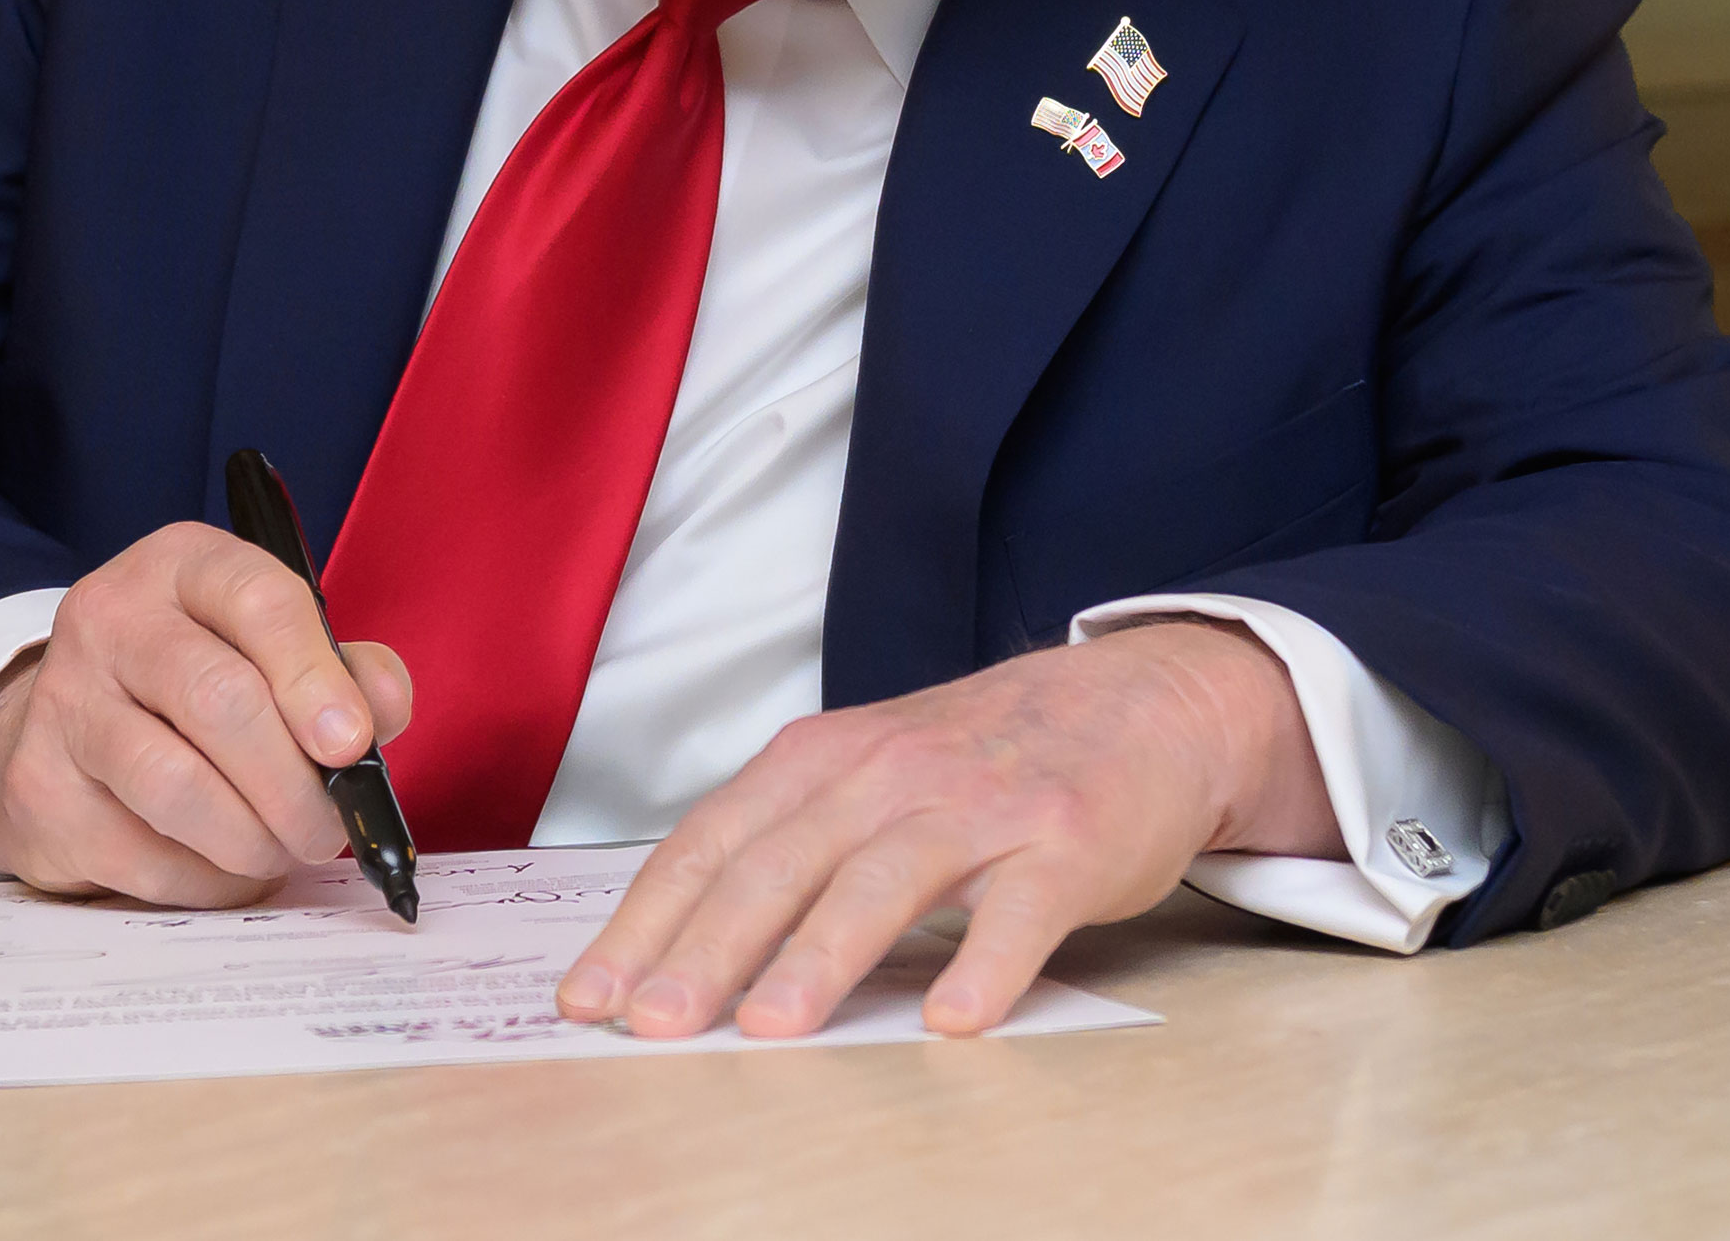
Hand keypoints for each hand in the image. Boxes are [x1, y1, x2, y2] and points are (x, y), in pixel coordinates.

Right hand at [0, 522, 413, 905]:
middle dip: (294, 783)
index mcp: (182, 566)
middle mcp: (110, 619)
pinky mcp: (40, 791)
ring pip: (177, 788)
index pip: (258, 599)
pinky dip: (207, 879)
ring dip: (253, 840)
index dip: (315, 677)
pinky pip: (144, 856)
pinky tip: (223, 865)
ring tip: (280, 849)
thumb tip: (385, 707)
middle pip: (218, 700)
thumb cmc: (189, 685)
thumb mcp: (267, 649)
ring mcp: (64, 704)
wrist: (54, 732)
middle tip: (329, 827)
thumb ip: (342, 671)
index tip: (354, 744)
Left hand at [557, 620, 1338, 1038]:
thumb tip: (682, 946)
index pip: (710, 842)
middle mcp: (890, 772)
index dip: (645, 921)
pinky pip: (1021, 909)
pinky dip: (986, 963)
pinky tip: (953, 1019)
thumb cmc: (982, 756)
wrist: (1139, 700)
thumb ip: (792, 841)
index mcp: (824, 758)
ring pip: (884, 879)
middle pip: (778, 863)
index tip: (591, 995)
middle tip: (655, 1023)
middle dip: (707, 948)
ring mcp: (980, 804)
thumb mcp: (871, 773)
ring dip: (821, 956)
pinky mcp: (1067, 841)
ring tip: (772, 1030)